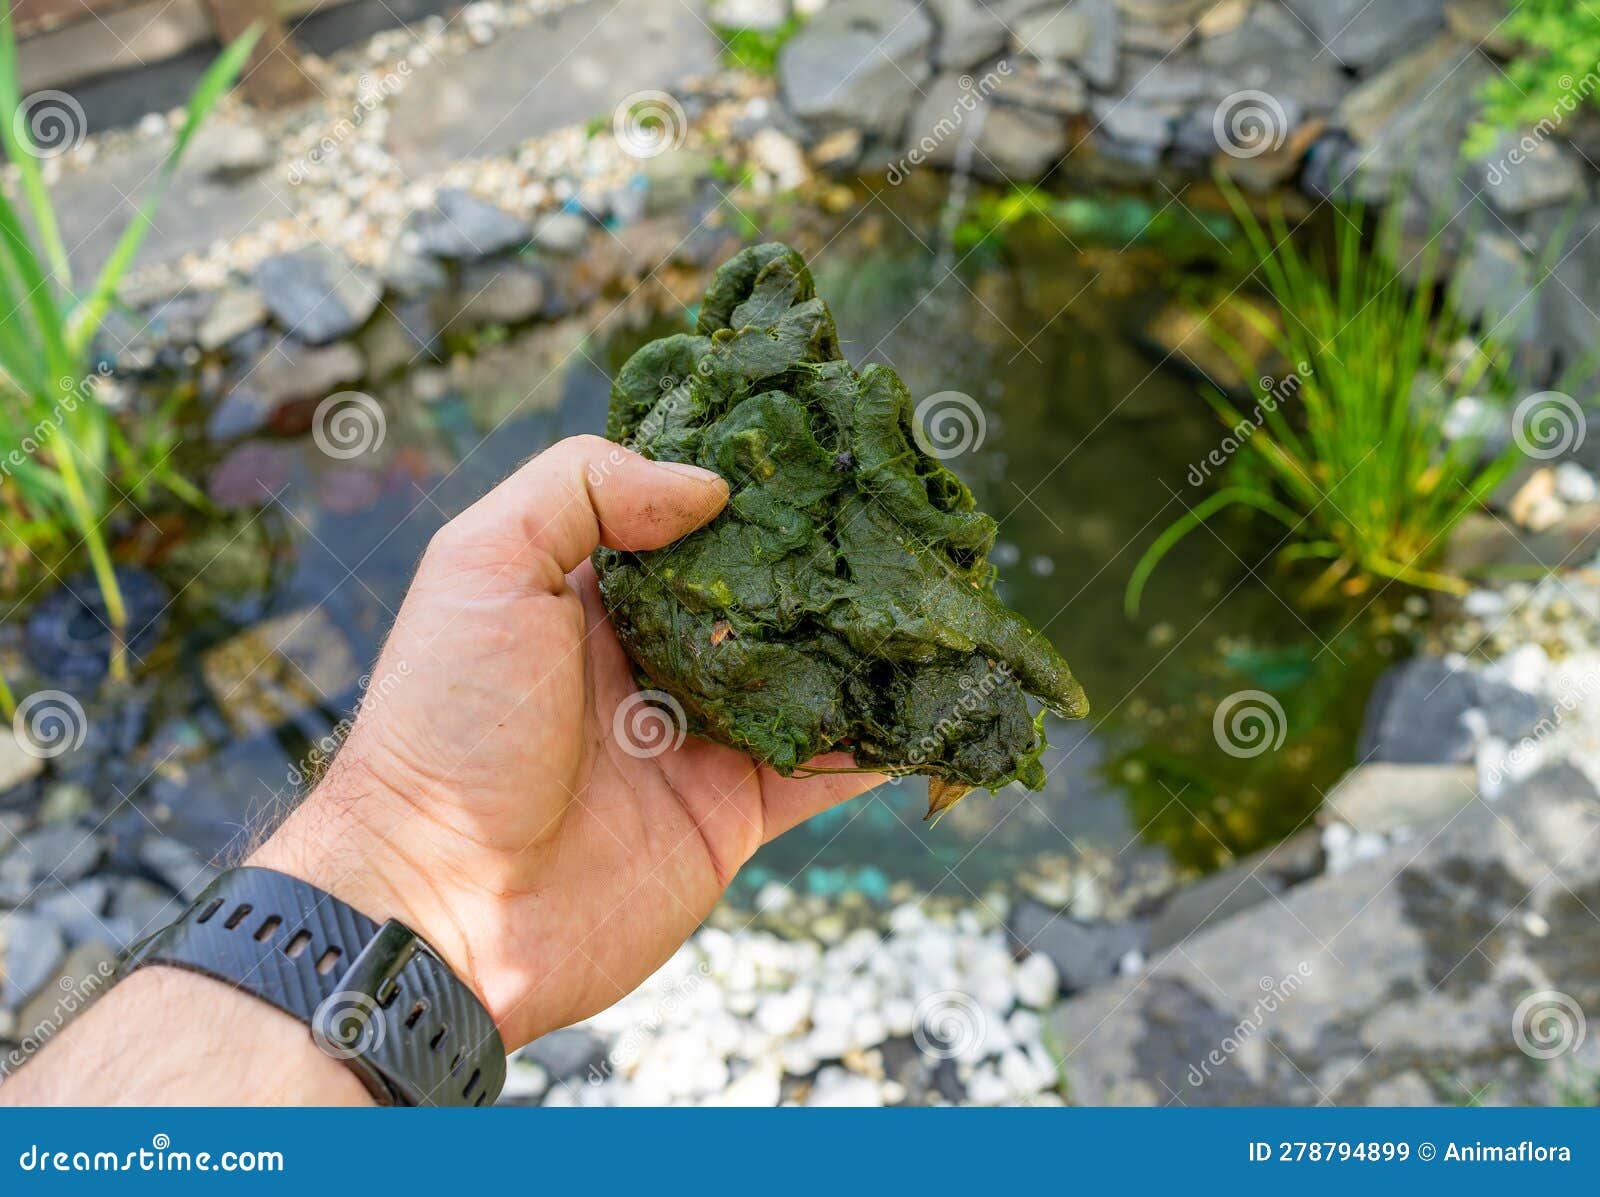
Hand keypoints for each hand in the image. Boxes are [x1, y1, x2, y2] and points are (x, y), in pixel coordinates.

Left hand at [254, 435, 880, 1049]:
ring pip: (807, 674)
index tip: (818, 440)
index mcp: (590, 591)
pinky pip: (824, 768)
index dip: (744, 480)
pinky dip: (880, 739)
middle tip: (902, 511)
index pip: (682, 517)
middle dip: (823, 557)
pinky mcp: (734, 811)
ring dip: (866, 642)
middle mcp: (651, 657)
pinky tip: (936, 699)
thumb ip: (584, 490)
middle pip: (759, 592)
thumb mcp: (484, 566)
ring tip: (937, 592)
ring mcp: (699, 735)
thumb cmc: (448, 724)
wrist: (446, 905)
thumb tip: (711, 487)